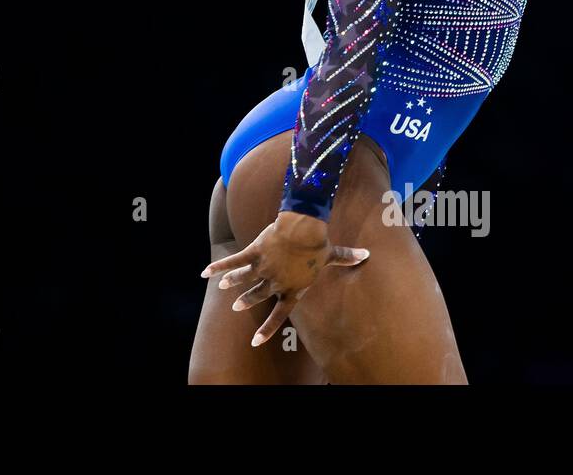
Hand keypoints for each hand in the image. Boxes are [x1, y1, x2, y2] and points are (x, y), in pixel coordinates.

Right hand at [200, 211, 369, 347]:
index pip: (279, 315)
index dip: (268, 329)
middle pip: (257, 296)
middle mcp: (275, 282)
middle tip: (236, 307)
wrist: (302, 230)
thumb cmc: (318, 244)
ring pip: (244, 280)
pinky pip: (233, 262)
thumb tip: (366, 255)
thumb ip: (346, 259)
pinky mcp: (254, 253)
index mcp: (293, 289)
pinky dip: (218, 267)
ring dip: (232, 284)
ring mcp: (263, 268)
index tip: (256, 342)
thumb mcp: (332, 254)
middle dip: (246, 302)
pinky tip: (206, 273)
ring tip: (222, 288)